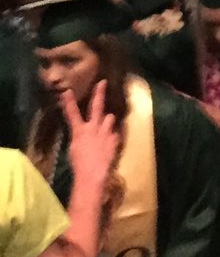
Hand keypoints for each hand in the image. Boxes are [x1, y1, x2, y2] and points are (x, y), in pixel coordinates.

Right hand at [63, 81, 117, 196]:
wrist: (92, 174)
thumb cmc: (79, 164)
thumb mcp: (74, 148)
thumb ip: (80, 136)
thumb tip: (84, 131)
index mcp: (79, 132)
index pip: (72, 114)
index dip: (69, 102)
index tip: (67, 91)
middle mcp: (93, 128)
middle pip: (96, 107)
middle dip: (99, 94)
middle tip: (103, 82)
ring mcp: (106, 131)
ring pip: (109, 118)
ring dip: (108, 122)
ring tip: (105, 131)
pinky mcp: (116, 137)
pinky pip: (116, 132)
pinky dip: (113, 135)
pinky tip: (111, 143)